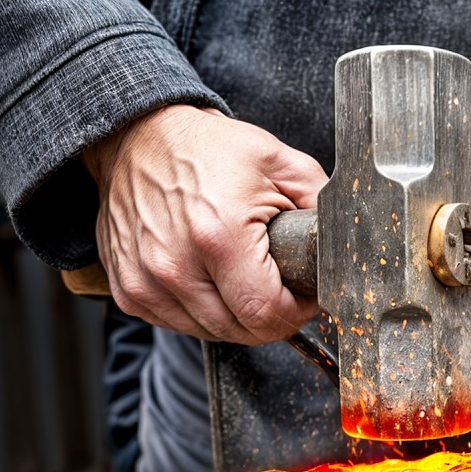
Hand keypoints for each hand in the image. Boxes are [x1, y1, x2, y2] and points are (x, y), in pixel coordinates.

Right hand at [83, 105, 327, 343]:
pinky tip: (208, 278)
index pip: (268, 315)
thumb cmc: (207, 148)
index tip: (302, 294)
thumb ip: (319, 206)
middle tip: (277, 283)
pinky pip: (179, 326)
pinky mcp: (129, 290)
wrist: (137, 137)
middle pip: (241, 331)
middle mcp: (175, 265)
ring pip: (211, 334)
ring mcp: (147, 281)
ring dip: (235, 316)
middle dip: (269, 315)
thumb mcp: (280, 162)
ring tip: (241, 275)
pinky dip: (201, 312)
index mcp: (219, 235)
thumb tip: (341, 244)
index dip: (296, 312)